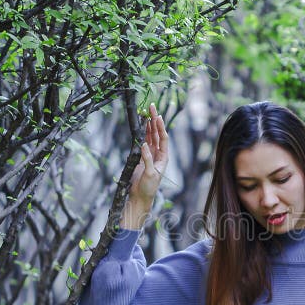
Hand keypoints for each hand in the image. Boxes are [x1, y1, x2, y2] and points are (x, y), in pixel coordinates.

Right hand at [120, 104, 167, 229]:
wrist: (141, 196)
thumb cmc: (148, 188)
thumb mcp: (149, 174)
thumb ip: (147, 159)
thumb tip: (144, 144)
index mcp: (164, 157)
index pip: (163, 138)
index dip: (160, 126)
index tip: (157, 115)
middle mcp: (158, 154)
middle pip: (157, 134)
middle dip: (154, 121)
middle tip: (151, 107)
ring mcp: (150, 155)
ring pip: (150, 136)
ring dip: (148, 125)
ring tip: (146, 113)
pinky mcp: (142, 157)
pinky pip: (143, 142)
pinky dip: (142, 133)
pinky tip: (141, 125)